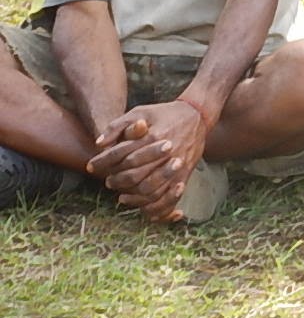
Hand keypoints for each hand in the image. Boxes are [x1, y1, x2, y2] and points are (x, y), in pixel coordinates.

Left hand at [88, 101, 209, 221]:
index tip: (91, 166)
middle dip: (116, 180)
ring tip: (122, 195)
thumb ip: (117, 125)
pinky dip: (154, 206)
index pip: (121, 154)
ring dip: (132, 195)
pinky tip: (142, 205)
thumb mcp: (140, 111)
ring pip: (150, 189)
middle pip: (134, 174)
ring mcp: (177, 165)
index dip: (102, 162)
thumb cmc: (165, 114)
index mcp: (153, 135)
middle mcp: (165, 152)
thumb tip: (99, 144)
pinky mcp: (185, 174)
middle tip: (107, 181)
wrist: (198, 115)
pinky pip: (168, 198)